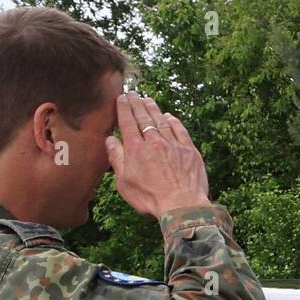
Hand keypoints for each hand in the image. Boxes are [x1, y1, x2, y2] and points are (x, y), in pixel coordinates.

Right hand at [105, 93, 210, 218]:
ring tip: (148, 99)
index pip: (127, 122)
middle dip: (137, 103)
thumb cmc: (150, 198)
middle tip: (133, 93)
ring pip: (161, 121)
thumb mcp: (124, 183)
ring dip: (153, 108)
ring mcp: (173, 144)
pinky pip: (180, 130)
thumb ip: (117, 159)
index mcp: (136, 149)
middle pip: (144, 117)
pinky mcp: (189, 150)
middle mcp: (154, 142)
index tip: (121, 98)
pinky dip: (173, 121)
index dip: (124, 108)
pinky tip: (169, 116)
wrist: (181, 205)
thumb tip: (110, 140)